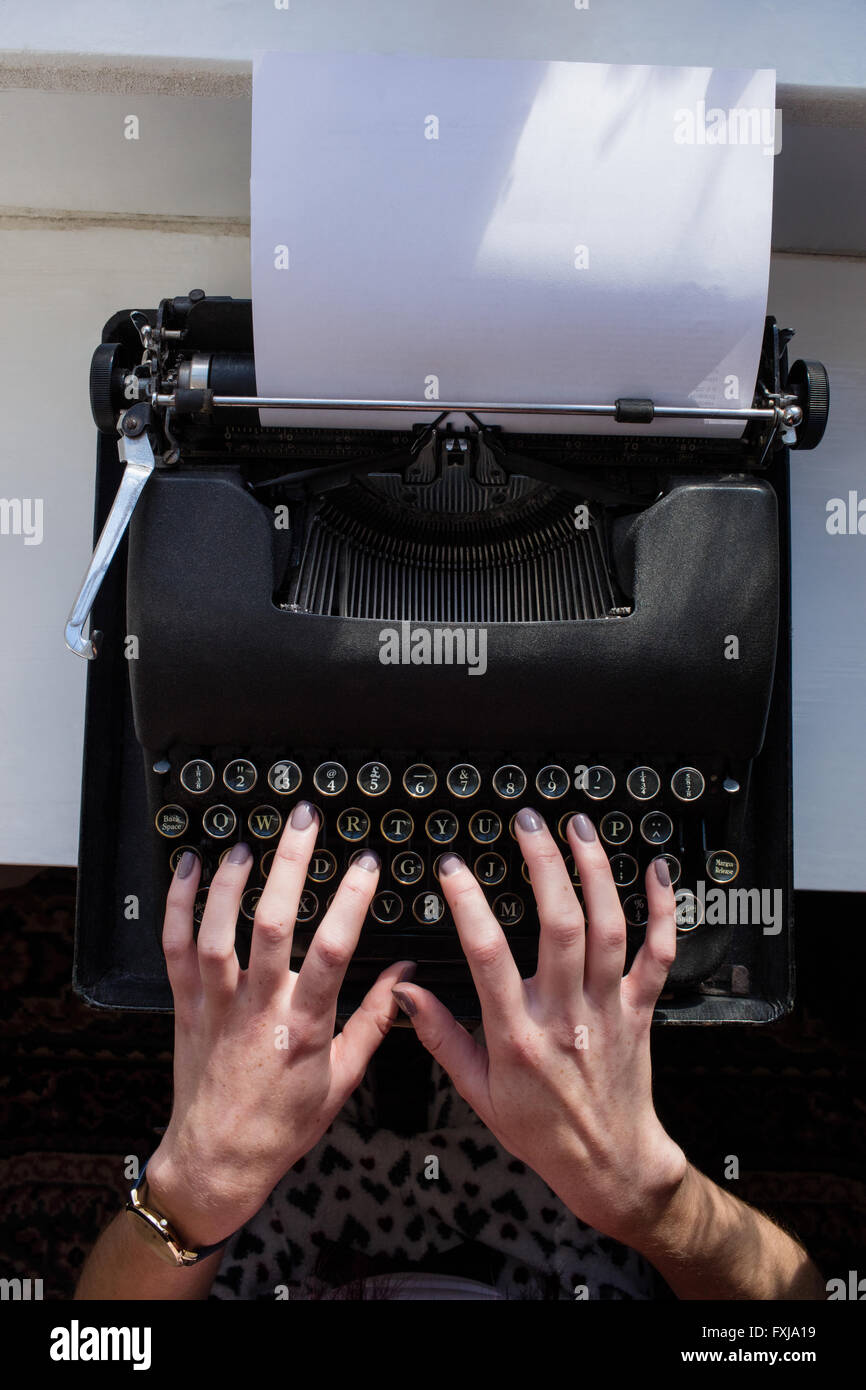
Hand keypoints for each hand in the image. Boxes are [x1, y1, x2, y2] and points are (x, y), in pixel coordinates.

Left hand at [145, 801, 411, 1247]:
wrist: (217, 1161)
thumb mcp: (343, 1079)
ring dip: (230, 882)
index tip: (366, 864)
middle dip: (290, 866)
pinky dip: (177, 904)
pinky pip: (175, 947)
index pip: (334, 953)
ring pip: (216, 932)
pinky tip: (188, 868)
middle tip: (304, 821)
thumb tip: (405, 975)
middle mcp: (258, 1009)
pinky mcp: (185, 1005)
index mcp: (304, 1027)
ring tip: (248, 842)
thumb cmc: (282, 1125)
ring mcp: (216, 1004)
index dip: (351, 902)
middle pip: (272, 926)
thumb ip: (375, 1020)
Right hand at [391, 808, 686, 1245]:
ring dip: (595, 871)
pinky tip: (658, 870)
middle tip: (527, 821)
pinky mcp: (640, 1010)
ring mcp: (608, 1008)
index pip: (487, 955)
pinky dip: (664, 910)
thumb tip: (403, 991)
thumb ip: (440, 1035)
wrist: (611, 1166)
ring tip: (579, 826)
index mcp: (517, 1034)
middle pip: (559, 924)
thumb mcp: (476, 1093)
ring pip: (608, 928)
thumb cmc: (542, 1131)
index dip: (469, 903)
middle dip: (543, 864)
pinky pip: (659, 954)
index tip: (454, 867)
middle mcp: (565, 1015)